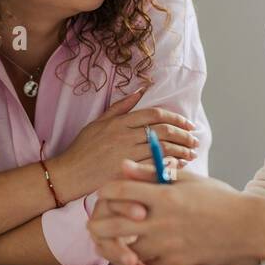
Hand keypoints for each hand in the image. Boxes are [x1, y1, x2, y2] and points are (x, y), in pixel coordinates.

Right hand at [49, 89, 198, 200]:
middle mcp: (124, 136)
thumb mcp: (99, 122)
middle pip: (163, 131)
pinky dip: (170, 165)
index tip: (188, 124)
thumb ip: (121, 107)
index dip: (176, 118)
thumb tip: (141, 90)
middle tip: (195, 140)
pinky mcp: (126, 171)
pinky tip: (180, 166)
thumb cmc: (83, 148)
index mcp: (120, 122)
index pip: (155, 114)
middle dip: (183, 135)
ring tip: (192, 153)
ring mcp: (126, 154)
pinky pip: (154, 166)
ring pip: (162, 149)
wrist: (69, 173)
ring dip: (181, 151)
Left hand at [88, 159, 257, 264]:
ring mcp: (167, 244)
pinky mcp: (175, 263)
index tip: (105, 193)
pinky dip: (137, 263)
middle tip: (95, 224)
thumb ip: (153, 173)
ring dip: (115, 247)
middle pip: (111, 225)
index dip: (105, 191)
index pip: (119, 191)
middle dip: (97, 223)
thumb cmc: (218, 199)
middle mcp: (161, 220)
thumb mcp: (188, 179)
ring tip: (112, 243)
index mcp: (164, 195)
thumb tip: (123, 166)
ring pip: (125, 250)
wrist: (246, 227)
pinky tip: (136, 257)